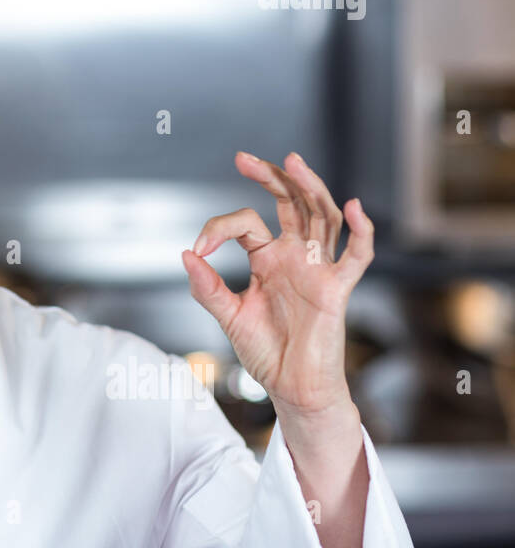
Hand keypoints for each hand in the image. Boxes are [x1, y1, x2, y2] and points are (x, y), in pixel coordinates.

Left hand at [181, 151, 373, 416]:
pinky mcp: (337, 290)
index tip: (199, 248)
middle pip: (290, 204)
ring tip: (292, 162)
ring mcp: (318, 270)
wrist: (291, 388)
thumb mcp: (228, 316)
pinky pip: (356, 257)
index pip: (246, 224)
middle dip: (270, 178)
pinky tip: (354, 206)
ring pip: (321, 217)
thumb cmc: (265, 352)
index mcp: (268, 259)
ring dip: (310, 188)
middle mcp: (294, 257)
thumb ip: (208, 287)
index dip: (219, 228)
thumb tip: (186, 254)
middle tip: (243, 158)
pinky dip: (362, 232)